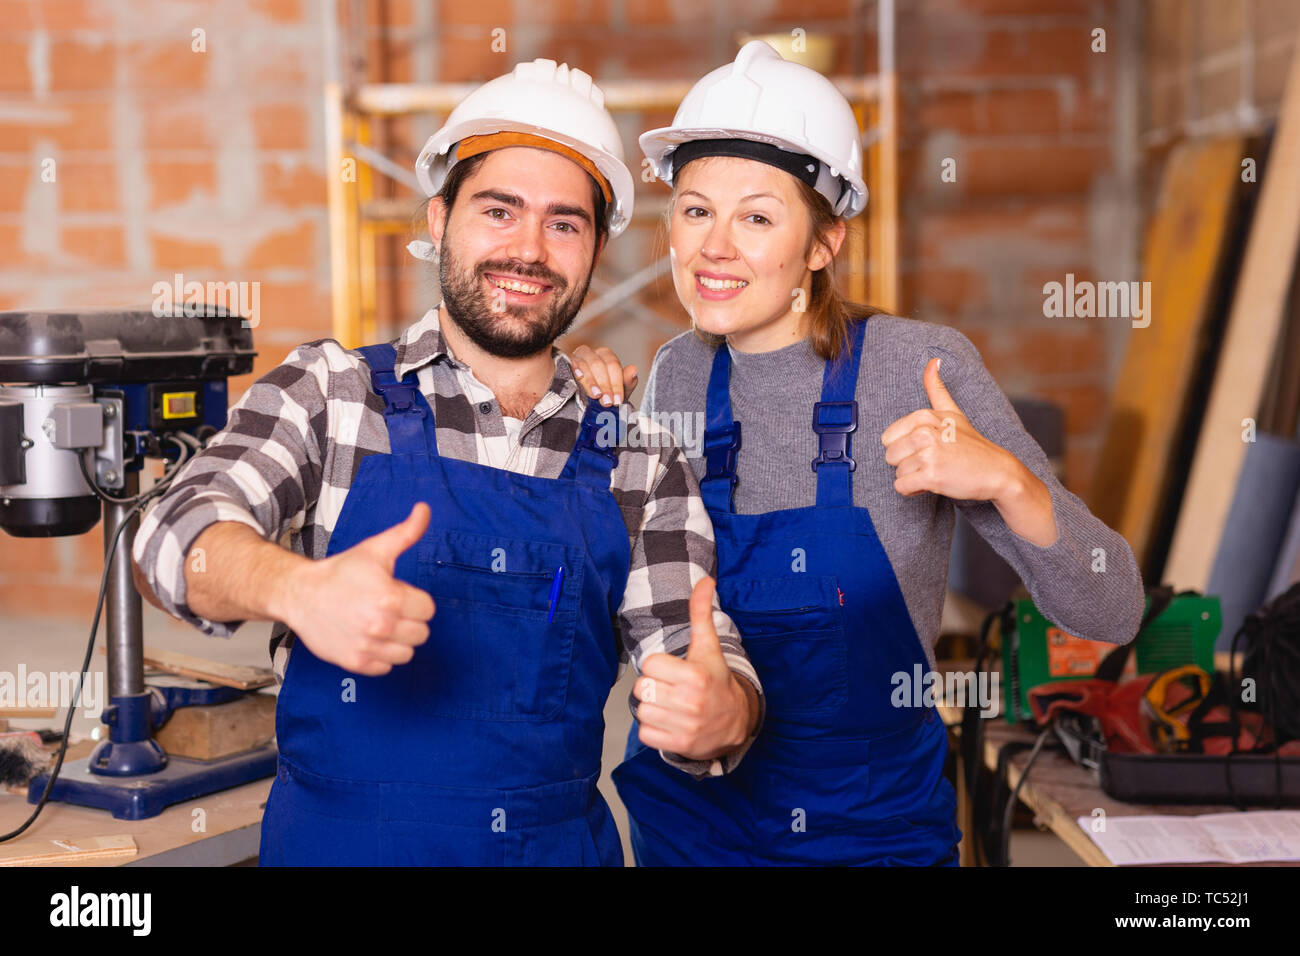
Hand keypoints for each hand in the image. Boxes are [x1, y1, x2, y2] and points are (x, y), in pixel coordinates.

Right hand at [281, 503, 435, 675]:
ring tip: (379, 624)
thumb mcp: (375, 549)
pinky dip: (380, 656)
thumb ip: (407, 532)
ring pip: (407, 653)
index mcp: (391, 597)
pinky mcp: (355, 662)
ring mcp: (367, 646)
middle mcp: (381, 625)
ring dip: (397, 640)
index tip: (396, 593)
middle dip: (409, 620)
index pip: (428, 609)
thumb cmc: (341, 571)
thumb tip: (424, 509)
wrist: (300, 594)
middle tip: (387, 609)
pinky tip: (368, 638)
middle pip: (422, 633)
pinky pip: (386, 667)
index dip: (415, 599)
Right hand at [571, 344, 637, 406]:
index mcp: (607, 356)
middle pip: (599, 365)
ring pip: (586, 365)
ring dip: (591, 382)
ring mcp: (579, 357)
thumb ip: (628, 381)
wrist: (589, 402)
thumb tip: (634, 370)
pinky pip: (572, 364)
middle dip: (605, 385)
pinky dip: (577, 370)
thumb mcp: (619, 390)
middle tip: (607, 402)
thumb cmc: (606, 393)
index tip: (617, 400)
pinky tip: (580, 377)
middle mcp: (593, 353)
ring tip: (596, 395)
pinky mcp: (568, 363)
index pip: (613, 366)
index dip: (616, 384)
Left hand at [634, 577, 753, 760]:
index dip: (658, 666)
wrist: (736, 721)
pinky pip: (645, 733)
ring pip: (642, 710)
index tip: (674, 670)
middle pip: (642, 688)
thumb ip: (701, 612)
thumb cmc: (716, 680)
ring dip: (652, 708)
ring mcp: (685, 726)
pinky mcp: (679, 745)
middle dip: (654, 687)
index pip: (649, 664)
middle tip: (672, 688)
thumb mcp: (708, 646)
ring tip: (671, 705)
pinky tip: (670, 722)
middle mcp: (690, 702)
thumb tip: (706, 579)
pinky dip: (653, 729)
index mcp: (694, 676)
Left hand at [882, 357, 1020, 500]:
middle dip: (907, 463)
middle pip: (890, 455)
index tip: (926, 447)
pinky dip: (914, 490)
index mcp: (925, 416)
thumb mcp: (953, 412)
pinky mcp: (932, 476)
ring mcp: (929, 454)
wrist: (997, 471)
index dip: (904, 447)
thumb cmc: (971, 444)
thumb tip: (933, 361)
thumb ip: (936, 388)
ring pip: (897, 472)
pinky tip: (932, 483)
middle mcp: (925, 432)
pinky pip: (902, 486)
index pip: (888, 437)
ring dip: (913, 477)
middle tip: (932, 461)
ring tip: (936, 471)